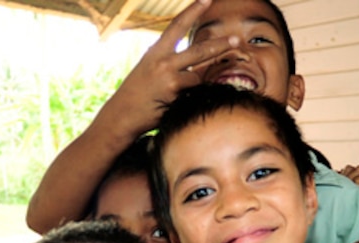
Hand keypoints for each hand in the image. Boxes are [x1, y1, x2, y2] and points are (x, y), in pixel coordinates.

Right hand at [98, 0, 235, 136]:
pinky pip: (194, 94)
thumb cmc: (137, 93)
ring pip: (198, 76)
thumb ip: (169, 59)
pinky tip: (175, 103)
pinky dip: (192, 98)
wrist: (121, 115)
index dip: (193, 10)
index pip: (177, 25)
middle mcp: (163, 61)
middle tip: (236, 40)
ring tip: (181, 92)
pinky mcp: (175, 95)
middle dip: (220, 45)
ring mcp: (170, 79)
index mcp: (156, 51)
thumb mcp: (148, 68)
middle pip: (199, 50)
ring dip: (198, 83)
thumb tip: (195, 55)